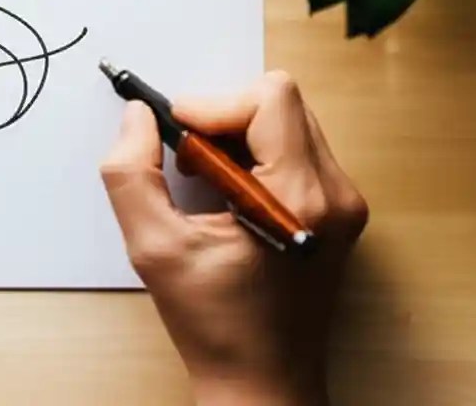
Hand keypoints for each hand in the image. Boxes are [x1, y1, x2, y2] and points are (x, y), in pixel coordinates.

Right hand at [99, 71, 367, 405]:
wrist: (262, 381)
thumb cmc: (215, 325)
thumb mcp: (154, 249)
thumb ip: (132, 174)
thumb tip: (138, 116)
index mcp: (300, 196)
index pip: (270, 98)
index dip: (212, 104)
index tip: (175, 134)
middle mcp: (335, 192)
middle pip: (280, 103)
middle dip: (223, 119)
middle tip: (186, 161)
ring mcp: (343, 202)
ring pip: (288, 122)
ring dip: (238, 136)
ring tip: (204, 181)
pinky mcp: (338, 211)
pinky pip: (296, 150)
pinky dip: (255, 156)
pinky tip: (227, 195)